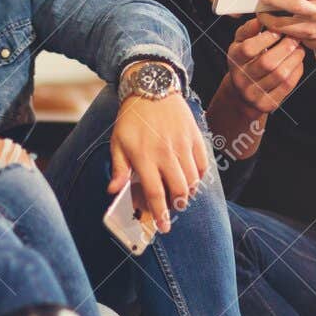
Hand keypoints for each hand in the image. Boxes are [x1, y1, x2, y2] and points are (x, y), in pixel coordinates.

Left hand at [108, 91, 208, 234]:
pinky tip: (190, 179)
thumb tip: (114, 191)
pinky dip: (198, 178)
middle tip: (172, 211)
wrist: (152, 88)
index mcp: (144, 157)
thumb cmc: (132, 119)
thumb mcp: (118, 143)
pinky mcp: (195, 138)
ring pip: (192, 181)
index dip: (159, 213)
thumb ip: (118, 169)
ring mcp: (182, 145)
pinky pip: (202, 165)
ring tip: (179, 196)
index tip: (162, 227)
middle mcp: (165, 153)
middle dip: (176, 207)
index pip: (155, 193)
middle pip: (178, 191)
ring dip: (187, 194)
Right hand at [221, 16, 305, 116]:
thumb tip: (260, 18)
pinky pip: (287, 86)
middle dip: (285, 47)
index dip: (266, 38)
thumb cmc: (244, 61)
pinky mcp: (268, 103)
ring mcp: (255, 93)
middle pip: (267, 63)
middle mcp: (242, 79)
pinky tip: (297, 62)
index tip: (278, 29)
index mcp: (234, 61)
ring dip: (295, 58)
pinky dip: (297, 71)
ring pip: (280, 75)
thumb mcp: (240, 43)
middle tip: (294, 37)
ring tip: (299, 48)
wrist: (242, 93)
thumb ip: (248, 30)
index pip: (249, 49)